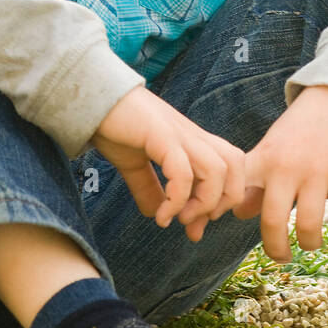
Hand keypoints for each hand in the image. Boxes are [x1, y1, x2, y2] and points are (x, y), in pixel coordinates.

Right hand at [87, 86, 246, 242]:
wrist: (91, 99)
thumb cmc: (113, 126)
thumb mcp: (133, 164)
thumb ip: (148, 188)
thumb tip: (156, 214)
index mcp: (192, 140)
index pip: (231, 168)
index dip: (221, 202)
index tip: (193, 228)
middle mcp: (192, 136)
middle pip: (236, 166)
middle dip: (223, 202)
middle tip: (193, 223)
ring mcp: (179, 134)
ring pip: (218, 169)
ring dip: (204, 203)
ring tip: (180, 219)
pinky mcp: (162, 135)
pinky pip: (182, 172)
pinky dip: (176, 200)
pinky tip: (161, 215)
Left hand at [232, 84, 327, 261]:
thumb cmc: (302, 130)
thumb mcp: (272, 149)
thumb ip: (256, 182)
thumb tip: (239, 215)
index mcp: (263, 160)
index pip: (234, 191)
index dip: (217, 211)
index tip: (212, 227)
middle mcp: (287, 167)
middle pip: (272, 221)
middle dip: (275, 248)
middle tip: (281, 257)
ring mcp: (318, 170)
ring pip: (309, 226)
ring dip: (310, 243)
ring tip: (311, 243)